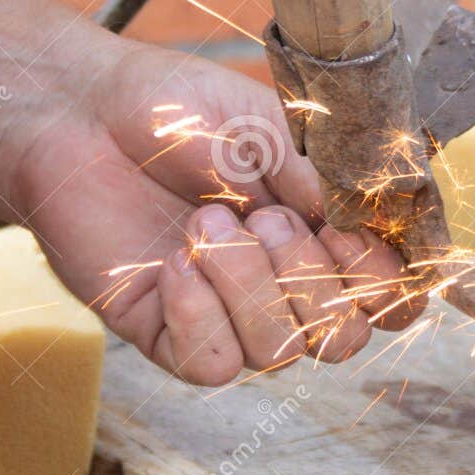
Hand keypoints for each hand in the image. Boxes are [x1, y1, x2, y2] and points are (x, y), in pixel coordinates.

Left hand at [10, 40, 424, 385]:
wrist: (79, 112)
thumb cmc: (178, 110)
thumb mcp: (271, 129)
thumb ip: (325, 180)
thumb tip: (370, 222)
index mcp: (332, 237)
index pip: (394, 297)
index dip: (384, 278)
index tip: (349, 227)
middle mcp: (290, 287)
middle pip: (345, 338)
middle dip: (311, 277)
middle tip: (265, 215)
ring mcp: (232, 315)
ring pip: (280, 352)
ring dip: (248, 284)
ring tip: (205, 221)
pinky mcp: (171, 333)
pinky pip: (214, 364)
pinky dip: (201, 313)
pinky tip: (175, 261)